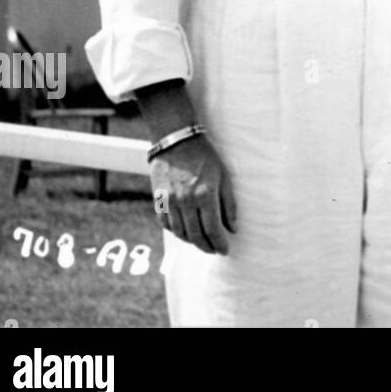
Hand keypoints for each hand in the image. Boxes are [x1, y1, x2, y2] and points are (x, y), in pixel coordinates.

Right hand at [151, 135, 237, 254]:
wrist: (176, 141)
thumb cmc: (205, 157)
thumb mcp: (224, 176)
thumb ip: (229, 204)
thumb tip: (233, 228)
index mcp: (205, 195)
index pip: (213, 229)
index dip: (220, 243)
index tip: (225, 250)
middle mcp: (186, 201)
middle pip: (196, 235)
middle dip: (207, 247)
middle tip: (214, 250)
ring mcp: (169, 202)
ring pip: (180, 233)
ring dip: (192, 242)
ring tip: (202, 243)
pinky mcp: (158, 200)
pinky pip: (166, 224)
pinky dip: (177, 232)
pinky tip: (186, 231)